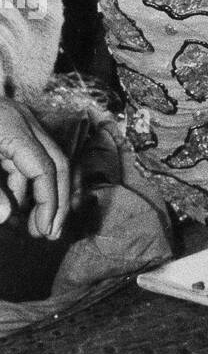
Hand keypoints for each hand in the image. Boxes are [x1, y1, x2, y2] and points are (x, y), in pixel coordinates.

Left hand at [0, 99, 69, 239]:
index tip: (44, 231)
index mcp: (12, 127)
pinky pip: (25, 157)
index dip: (49, 201)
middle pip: (56, 160)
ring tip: (32, 226)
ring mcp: (16, 121)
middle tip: (50, 232)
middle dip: (56, 197)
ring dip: (40, 193)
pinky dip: (23, 182)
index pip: (45, 167)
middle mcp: (22, 121)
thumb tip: (5, 217)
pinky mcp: (7, 127)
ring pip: (43, 160)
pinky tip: (14, 205)